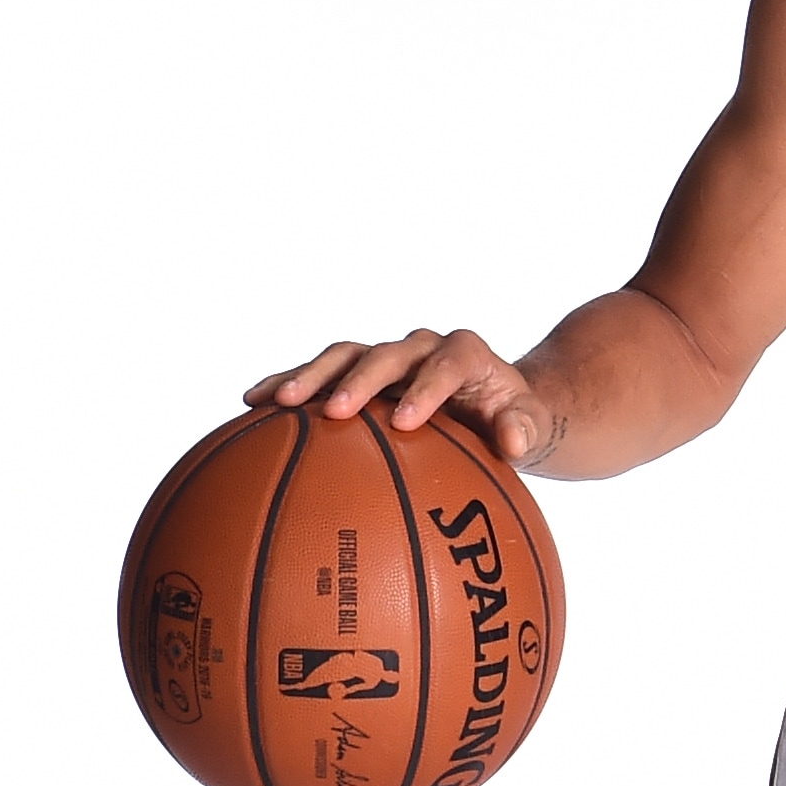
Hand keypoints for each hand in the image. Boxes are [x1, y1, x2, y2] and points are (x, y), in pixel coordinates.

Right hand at [251, 328, 556, 466]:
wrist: (492, 404)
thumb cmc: (512, 419)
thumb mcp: (529, 425)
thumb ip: (526, 429)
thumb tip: (514, 439)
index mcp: (464, 353)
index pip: (446, 363)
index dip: (426, 387)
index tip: (406, 421)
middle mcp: (420, 347)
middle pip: (385, 354)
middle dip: (360, 380)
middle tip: (335, 411)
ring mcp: (386, 357)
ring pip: (345, 356)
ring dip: (312, 376)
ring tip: (278, 401)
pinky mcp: (359, 372)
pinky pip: (321, 373)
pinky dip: (290, 382)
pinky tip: (255, 401)